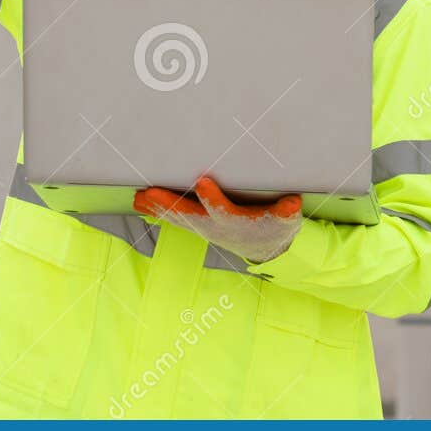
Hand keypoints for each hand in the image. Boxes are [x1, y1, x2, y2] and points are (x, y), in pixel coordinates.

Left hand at [134, 175, 301, 263]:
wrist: (266, 248)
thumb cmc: (276, 227)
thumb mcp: (287, 220)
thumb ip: (287, 212)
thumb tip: (291, 205)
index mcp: (237, 222)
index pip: (223, 210)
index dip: (213, 199)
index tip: (203, 182)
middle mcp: (216, 227)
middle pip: (190, 215)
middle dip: (170, 204)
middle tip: (150, 192)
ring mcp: (204, 228)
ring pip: (178, 217)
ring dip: (158, 208)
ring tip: (138, 197)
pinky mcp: (198, 225)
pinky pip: (174, 218)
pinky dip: (158, 211)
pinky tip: (140, 203)